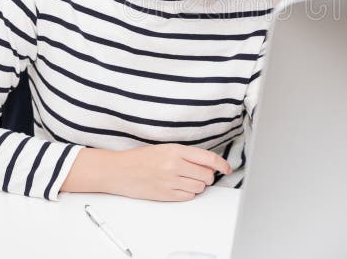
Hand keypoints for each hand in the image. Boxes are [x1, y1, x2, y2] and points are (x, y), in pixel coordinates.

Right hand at [62, 144, 230, 200]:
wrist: (119, 171)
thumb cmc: (140, 158)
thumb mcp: (165, 148)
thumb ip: (187, 155)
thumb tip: (209, 163)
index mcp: (176, 150)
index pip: (208, 158)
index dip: (221, 164)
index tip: (227, 168)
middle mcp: (174, 166)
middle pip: (206, 175)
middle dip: (207, 176)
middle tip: (200, 173)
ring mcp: (170, 181)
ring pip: (199, 188)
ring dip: (197, 185)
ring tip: (185, 179)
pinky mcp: (165, 194)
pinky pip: (187, 196)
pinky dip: (188, 193)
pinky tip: (179, 186)